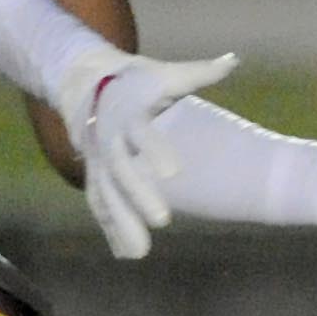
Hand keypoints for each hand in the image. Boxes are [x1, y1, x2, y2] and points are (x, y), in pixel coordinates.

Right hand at [53, 46, 238, 259]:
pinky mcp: (94, 176)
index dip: (155, 151)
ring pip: (107, 195)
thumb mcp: (162, 74)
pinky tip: (127, 254)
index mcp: (127, 115)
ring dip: (122, 224)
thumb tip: (232, 61)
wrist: (83, 85)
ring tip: (140, 253)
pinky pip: (101, 205)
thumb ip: (197, 73)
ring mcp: (98, 162)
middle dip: (139, 197)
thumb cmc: (135, 80)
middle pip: (121, 172)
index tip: (173, 171)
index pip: (141, 134)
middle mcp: (109, 141)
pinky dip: (112, 229)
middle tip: (163, 220)